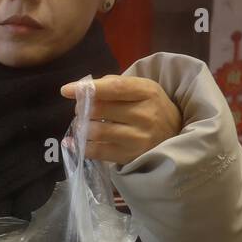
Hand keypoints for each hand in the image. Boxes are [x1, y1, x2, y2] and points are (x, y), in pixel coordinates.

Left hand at [61, 75, 181, 164]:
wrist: (175, 135)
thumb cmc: (152, 107)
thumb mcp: (143, 88)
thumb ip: (116, 84)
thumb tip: (83, 88)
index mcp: (147, 92)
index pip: (114, 88)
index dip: (88, 89)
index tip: (67, 90)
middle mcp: (144, 115)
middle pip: (100, 109)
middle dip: (82, 108)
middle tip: (80, 110)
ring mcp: (138, 138)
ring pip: (96, 131)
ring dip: (82, 127)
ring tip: (83, 125)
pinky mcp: (131, 156)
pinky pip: (98, 151)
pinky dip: (82, 146)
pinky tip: (76, 142)